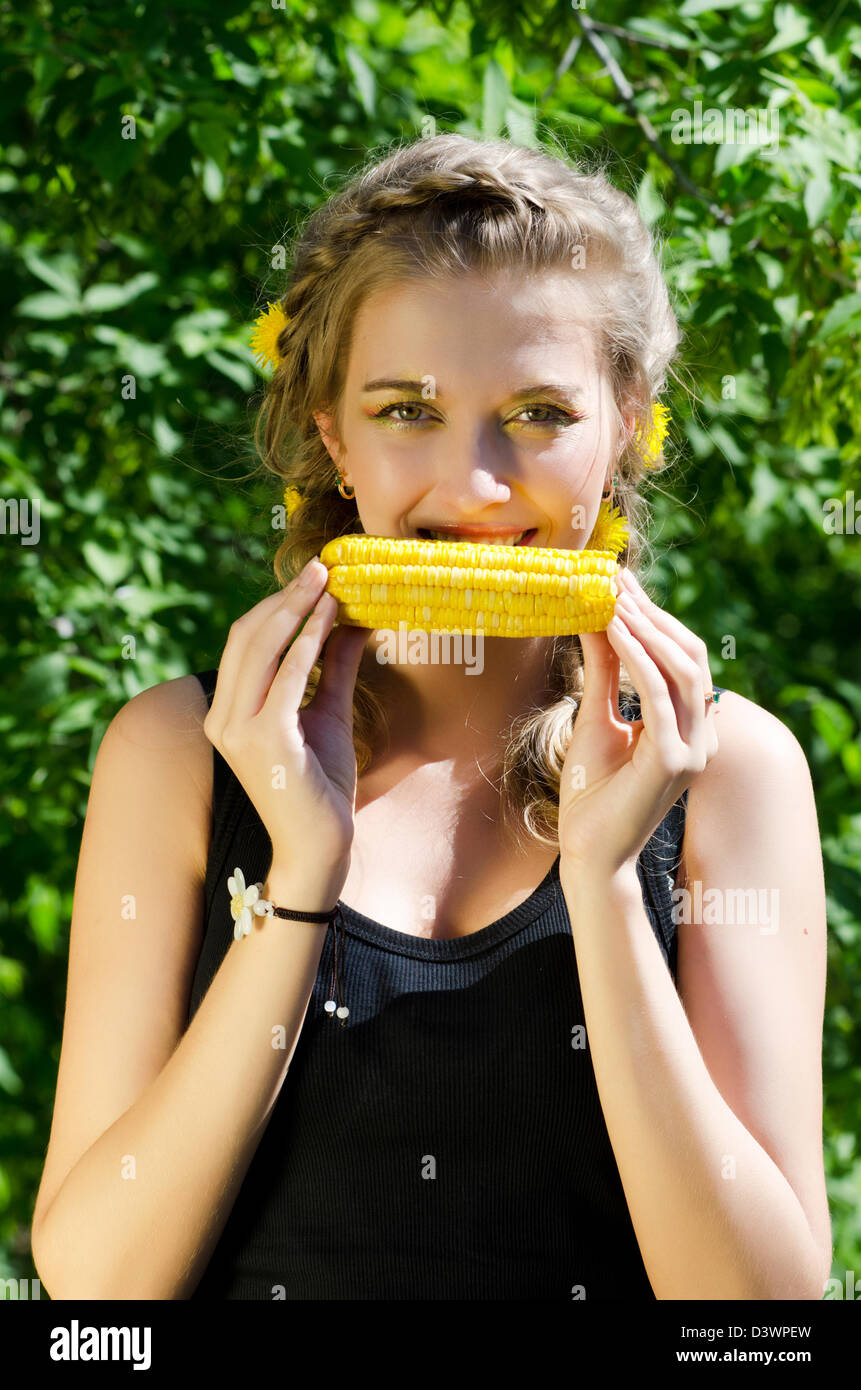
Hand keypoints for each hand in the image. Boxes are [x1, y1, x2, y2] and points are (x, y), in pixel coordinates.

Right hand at [203, 558, 372, 883]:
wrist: (321, 846)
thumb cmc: (321, 786)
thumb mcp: (328, 714)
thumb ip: (333, 668)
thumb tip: (353, 620)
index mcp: (226, 712)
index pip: (244, 642)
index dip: (276, 604)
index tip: (313, 577)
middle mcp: (221, 718)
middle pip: (247, 637)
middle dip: (285, 597)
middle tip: (322, 568)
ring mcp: (237, 730)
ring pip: (261, 649)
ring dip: (296, 610)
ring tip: (328, 582)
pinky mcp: (263, 740)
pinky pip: (287, 678)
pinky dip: (308, 643)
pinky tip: (330, 619)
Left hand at [558, 568, 719, 876]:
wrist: (587, 853)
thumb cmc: (591, 793)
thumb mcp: (596, 717)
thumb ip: (604, 671)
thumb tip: (597, 618)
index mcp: (689, 728)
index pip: (683, 659)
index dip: (655, 618)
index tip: (621, 584)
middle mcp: (701, 736)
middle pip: (690, 656)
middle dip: (654, 615)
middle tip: (617, 581)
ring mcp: (694, 750)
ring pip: (683, 670)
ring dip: (647, 629)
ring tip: (614, 599)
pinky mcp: (674, 762)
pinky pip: (659, 696)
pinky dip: (637, 658)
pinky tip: (614, 632)